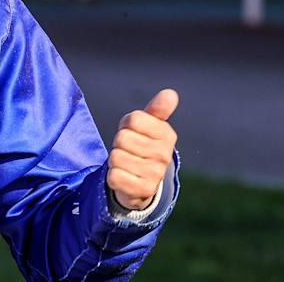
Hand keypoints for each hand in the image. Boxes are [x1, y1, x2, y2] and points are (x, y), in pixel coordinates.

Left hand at [106, 89, 178, 209]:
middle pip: (122, 137)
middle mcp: (164, 155)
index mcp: (167, 135)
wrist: (142, 182)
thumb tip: (170, 94)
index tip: (133, 132)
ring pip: (116, 157)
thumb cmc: (142, 146)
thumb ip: (157, 109)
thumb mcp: (150, 126)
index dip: (126, 125)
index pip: (134, 119)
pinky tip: (125, 177)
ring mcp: (155, 174)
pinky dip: (113, 176)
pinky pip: (114, 176)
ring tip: (127, 164)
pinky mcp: (143, 191)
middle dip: (119, 143)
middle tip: (128, 150)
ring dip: (115, 160)